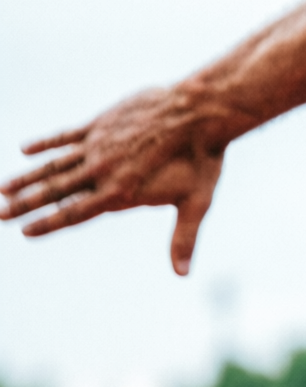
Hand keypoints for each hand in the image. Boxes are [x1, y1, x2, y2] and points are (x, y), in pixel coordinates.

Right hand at [1, 87, 226, 275]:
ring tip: (2, 189)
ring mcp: (98, 144)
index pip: (77, 212)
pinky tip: (25, 150)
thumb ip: (183, 238)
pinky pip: (66, 136)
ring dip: (28, 177)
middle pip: (56, 190)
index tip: (25, 232)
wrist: (198, 111)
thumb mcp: (196, 202)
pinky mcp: (101, 124)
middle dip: (26, 204)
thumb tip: (182, 275)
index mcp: (121, 191)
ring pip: (54, 164)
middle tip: (0, 215)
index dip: (50, 223)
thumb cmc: (203, 160)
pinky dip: (46, 144)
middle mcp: (102, 169)